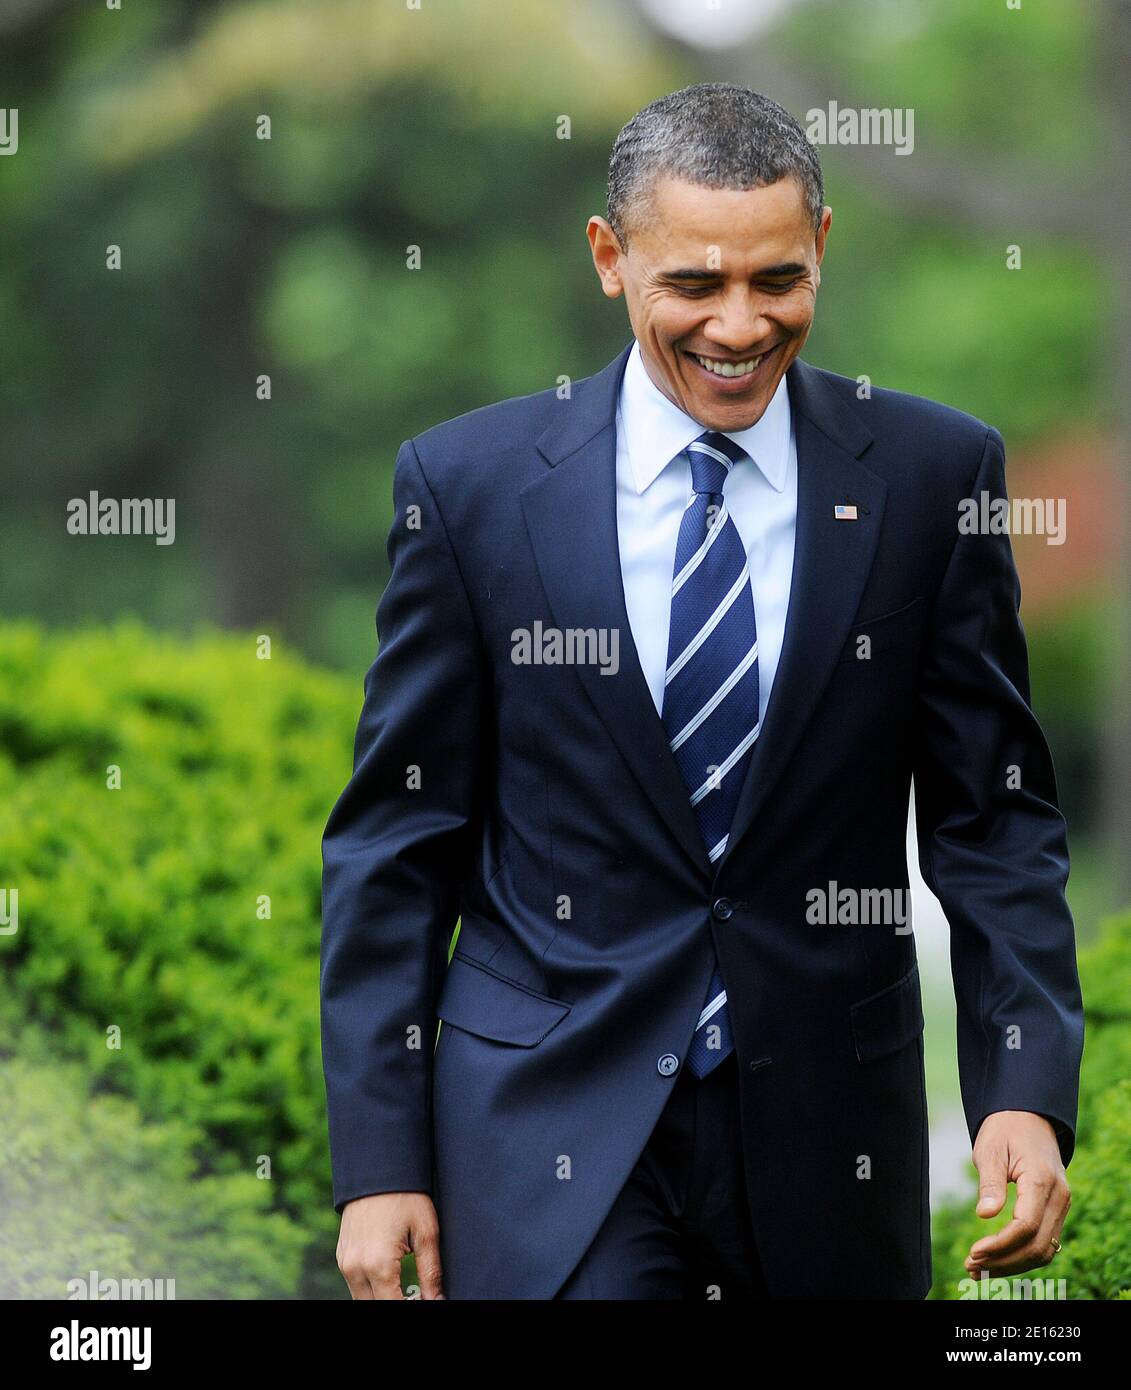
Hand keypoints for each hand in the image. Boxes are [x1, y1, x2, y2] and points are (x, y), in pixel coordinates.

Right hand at [336, 1192, 443, 1299]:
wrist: (377, 1167)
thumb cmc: (406, 1196)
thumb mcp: (426, 1232)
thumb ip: (431, 1273)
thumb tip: (437, 1300)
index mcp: (378, 1265)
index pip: (393, 1308)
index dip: (412, 1308)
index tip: (425, 1300)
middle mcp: (356, 1268)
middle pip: (374, 1308)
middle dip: (395, 1304)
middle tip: (417, 1296)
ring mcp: (345, 1263)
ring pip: (362, 1299)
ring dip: (382, 1298)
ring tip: (406, 1290)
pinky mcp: (341, 1256)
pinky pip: (355, 1284)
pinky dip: (371, 1288)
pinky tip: (391, 1278)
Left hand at [966, 1111, 1069, 1277]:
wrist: (1028, 1117)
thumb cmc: (1005, 1130)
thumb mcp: (990, 1149)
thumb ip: (990, 1183)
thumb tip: (985, 1215)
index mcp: (1042, 1180)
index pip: (1026, 1226)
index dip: (1000, 1245)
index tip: (974, 1252)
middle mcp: (1059, 1197)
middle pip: (1038, 1246)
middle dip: (1004, 1262)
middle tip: (971, 1267)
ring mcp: (1061, 1205)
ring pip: (1045, 1250)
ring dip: (1013, 1265)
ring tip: (980, 1269)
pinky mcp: (1056, 1210)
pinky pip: (1045, 1242)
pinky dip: (1023, 1256)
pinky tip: (998, 1260)